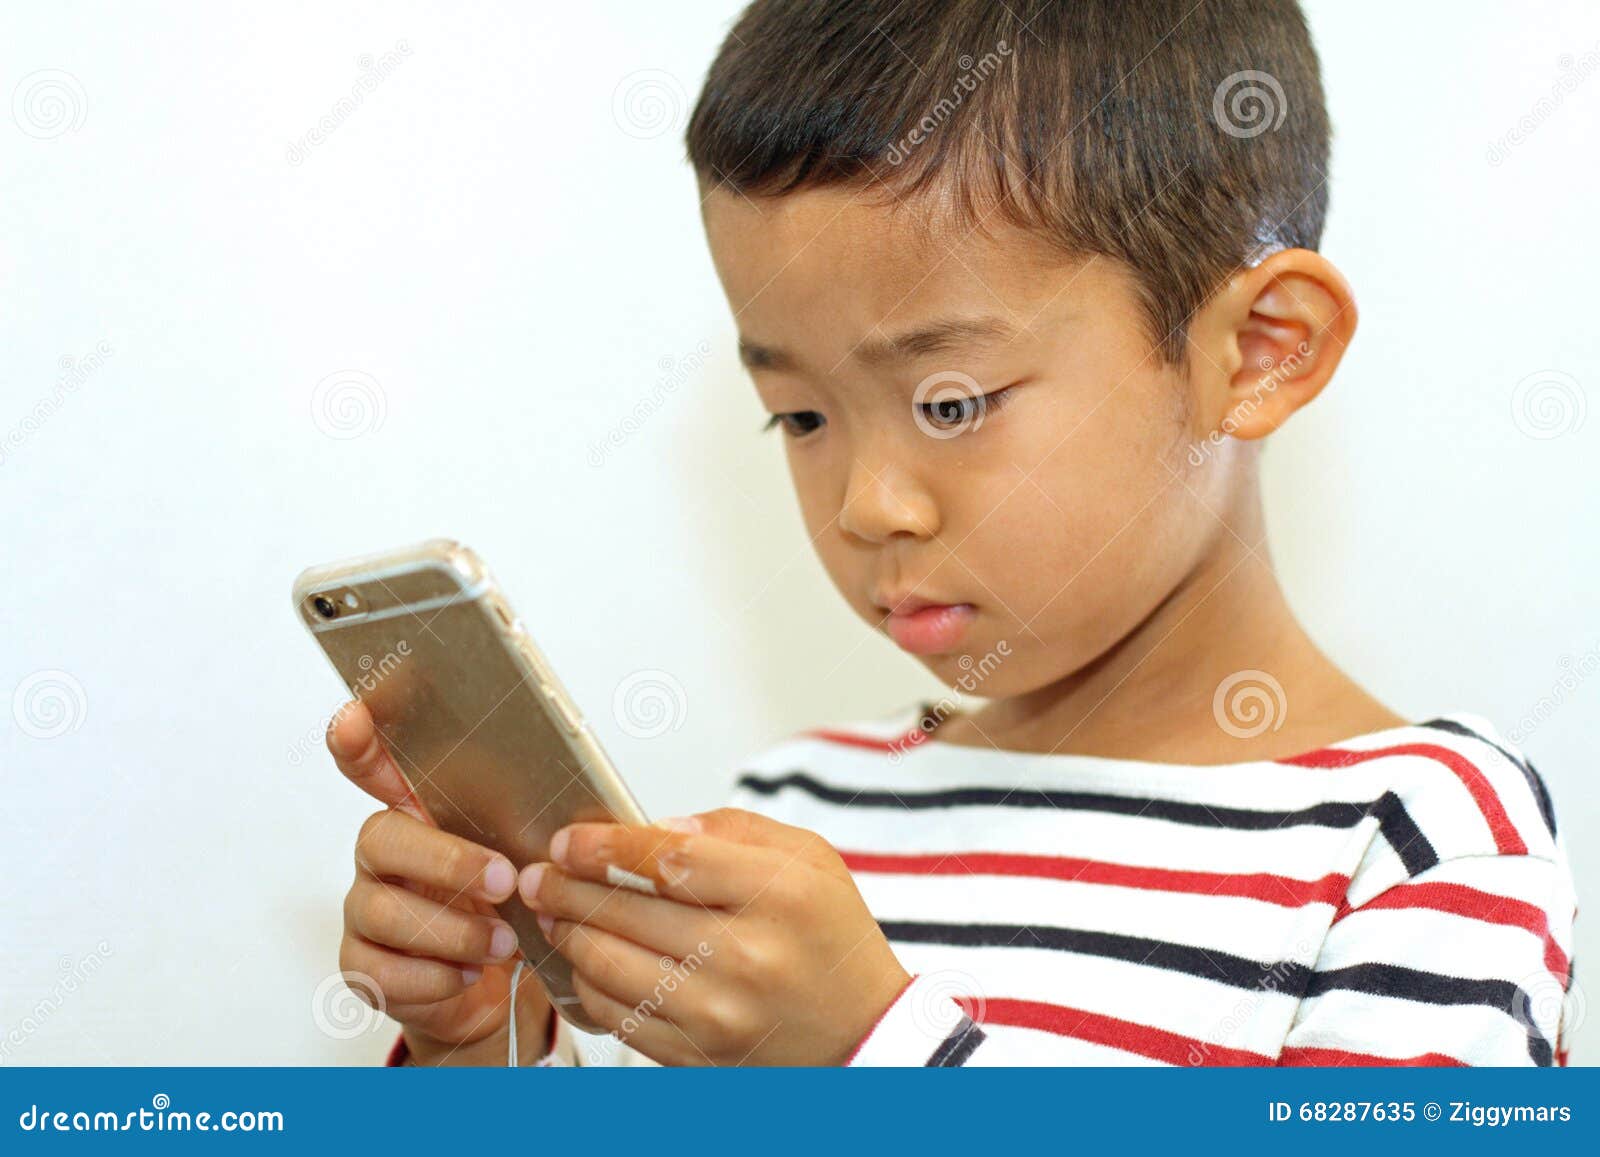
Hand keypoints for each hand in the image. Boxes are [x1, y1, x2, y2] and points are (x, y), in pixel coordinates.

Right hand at [328, 700, 550, 1064]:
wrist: (498, 992)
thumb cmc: (514, 911)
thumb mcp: (532, 861)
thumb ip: (536, 827)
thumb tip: (582, 812)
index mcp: (421, 814)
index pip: (375, 765)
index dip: (359, 741)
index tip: (355, 719)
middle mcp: (384, 856)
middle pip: (382, 838)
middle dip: (447, 861)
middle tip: (504, 880)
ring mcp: (366, 910)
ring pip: (385, 911)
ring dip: (455, 929)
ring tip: (504, 941)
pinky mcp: (363, 966)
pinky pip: (384, 971)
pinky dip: (438, 977)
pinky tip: (472, 973)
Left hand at [517, 808, 910, 1064]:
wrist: (861, 1031)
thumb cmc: (830, 937)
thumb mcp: (809, 858)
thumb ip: (733, 829)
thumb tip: (658, 830)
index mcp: (778, 893)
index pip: (668, 859)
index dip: (604, 846)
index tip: (570, 839)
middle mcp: (746, 955)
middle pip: (625, 912)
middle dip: (565, 887)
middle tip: (539, 874)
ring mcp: (718, 1012)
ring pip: (608, 966)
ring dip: (568, 934)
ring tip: (554, 914)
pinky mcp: (697, 1054)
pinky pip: (617, 1016)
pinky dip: (588, 984)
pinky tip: (584, 960)